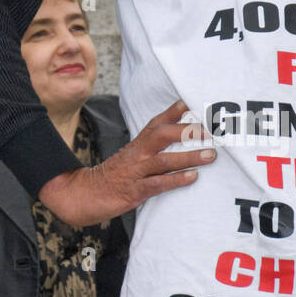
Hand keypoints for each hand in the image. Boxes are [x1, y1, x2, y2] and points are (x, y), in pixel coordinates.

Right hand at [37, 100, 213, 226]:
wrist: (84, 193)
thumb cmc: (114, 177)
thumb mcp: (131, 158)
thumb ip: (152, 150)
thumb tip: (177, 142)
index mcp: (137, 144)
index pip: (157, 123)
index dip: (174, 112)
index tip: (193, 102)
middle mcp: (137, 154)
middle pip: (162, 135)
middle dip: (187, 132)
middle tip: (211, 132)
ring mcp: (135, 172)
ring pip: (164, 160)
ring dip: (189, 156)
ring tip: (210, 155)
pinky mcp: (134, 191)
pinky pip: (157, 183)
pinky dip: (176, 179)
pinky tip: (192, 177)